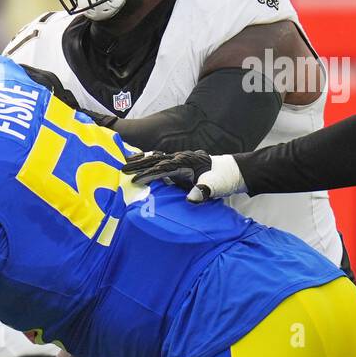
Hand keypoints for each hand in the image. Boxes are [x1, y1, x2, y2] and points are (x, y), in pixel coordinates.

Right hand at [122, 150, 245, 202]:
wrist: (233, 172)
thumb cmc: (224, 178)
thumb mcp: (217, 186)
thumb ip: (204, 190)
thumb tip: (191, 198)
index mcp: (187, 162)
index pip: (163, 167)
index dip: (149, 174)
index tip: (135, 181)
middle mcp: (181, 158)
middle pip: (156, 159)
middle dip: (139, 164)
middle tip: (121, 169)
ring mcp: (180, 160)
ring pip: (156, 158)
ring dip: (141, 161)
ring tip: (124, 163)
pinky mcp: (180, 166)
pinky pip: (160, 162)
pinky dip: (148, 162)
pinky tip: (139, 163)